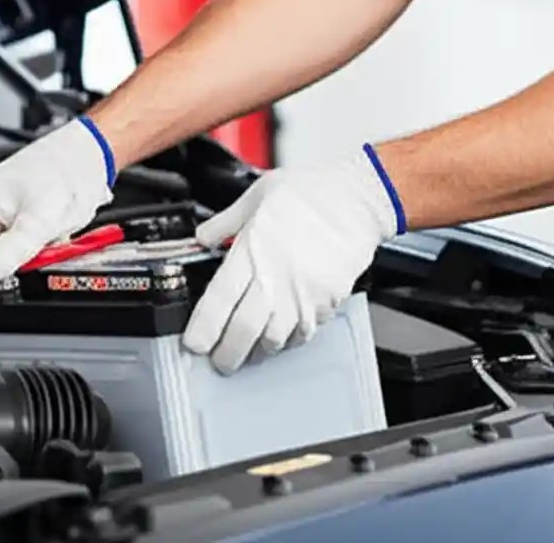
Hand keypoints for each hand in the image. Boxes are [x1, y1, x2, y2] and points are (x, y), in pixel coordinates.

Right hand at [0, 117, 114, 279]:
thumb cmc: (69, 171)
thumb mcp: (43, 218)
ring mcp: (6, 210)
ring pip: (3, 248)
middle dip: (4, 257)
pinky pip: (22, 242)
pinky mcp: (24, 215)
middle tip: (29, 252)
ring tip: (48, 236)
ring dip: (25, 252)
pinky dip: (38, 244)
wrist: (94, 153)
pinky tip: (55, 233)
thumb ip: (15, 247)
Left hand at [183, 145, 405, 372]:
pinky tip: (280, 336)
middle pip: (244, 331)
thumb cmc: (311, 192)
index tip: (194, 344)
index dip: (203, 330)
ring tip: (247, 353)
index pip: (218, 301)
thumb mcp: (257, 195)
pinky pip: (304, 332)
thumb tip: (204, 236)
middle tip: (219, 361)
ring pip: (274, 339)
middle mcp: (276, 278)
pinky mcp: (327, 301)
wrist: (358, 198)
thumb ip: (226, 221)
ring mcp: (303, 294)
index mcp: (252, 251)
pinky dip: (288, 340)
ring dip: (257, 351)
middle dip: (227, 355)